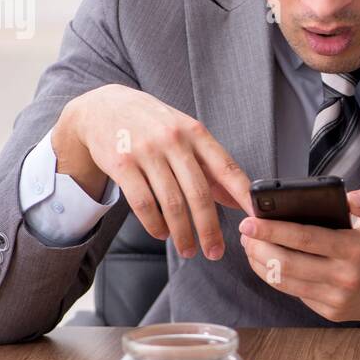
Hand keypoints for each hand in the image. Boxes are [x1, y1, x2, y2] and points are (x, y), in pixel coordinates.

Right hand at [53, 84, 254, 259]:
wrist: (104, 107)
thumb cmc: (153, 124)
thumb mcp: (185, 134)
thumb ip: (210, 165)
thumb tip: (236, 199)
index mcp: (195, 132)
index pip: (226, 167)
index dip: (243, 195)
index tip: (255, 219)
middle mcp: (173, 140)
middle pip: (198, 193)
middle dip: (209, 228)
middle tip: (215, 252)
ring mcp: (146, 151)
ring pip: (171, 203)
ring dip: (182, 233)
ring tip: (189, 250)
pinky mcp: (122, 164)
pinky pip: (143, 203)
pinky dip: (155, 225)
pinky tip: (162, 234)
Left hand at [237, 189, 359, 321]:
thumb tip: (349, 198)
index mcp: (357, 250)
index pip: (304, 239)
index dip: (273, 230)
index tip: (250, 222)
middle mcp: (345, 278)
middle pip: (287, 263)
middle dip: (258, 247)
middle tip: (245, 233)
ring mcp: (338, 299)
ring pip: (287, 283)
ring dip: (262, 264)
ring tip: (252, 247)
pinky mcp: (334, 312)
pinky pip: (298, 294)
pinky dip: (279, 279)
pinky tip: (271, 264)